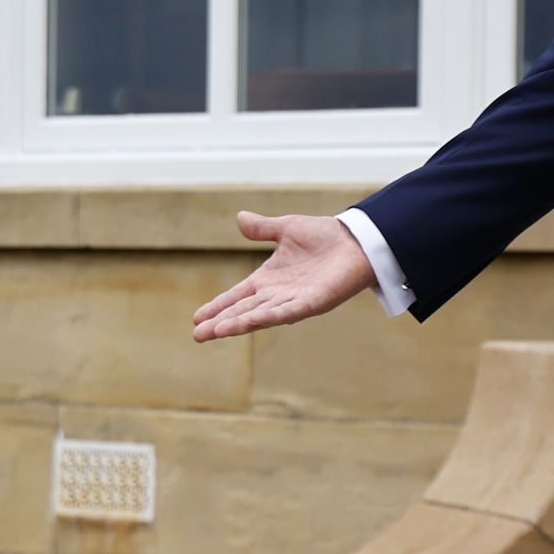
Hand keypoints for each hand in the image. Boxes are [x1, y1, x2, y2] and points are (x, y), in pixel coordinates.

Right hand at [190, 212, 379, 341]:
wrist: (356, 240)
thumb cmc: (325, 236)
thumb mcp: (286, 228)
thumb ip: (263, 229)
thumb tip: (239, 218)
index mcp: (268, 279)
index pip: (237, 295)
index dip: (218, 306)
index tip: (197, 317)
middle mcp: (278, 294)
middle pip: (243, 311)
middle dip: (221, 323)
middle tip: (197, 335)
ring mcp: (294, 301)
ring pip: (260, 315)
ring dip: (239, 324)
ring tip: (216, 332)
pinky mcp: (313, 302)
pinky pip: (288, 312)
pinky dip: (269, 317)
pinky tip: (252, 321)